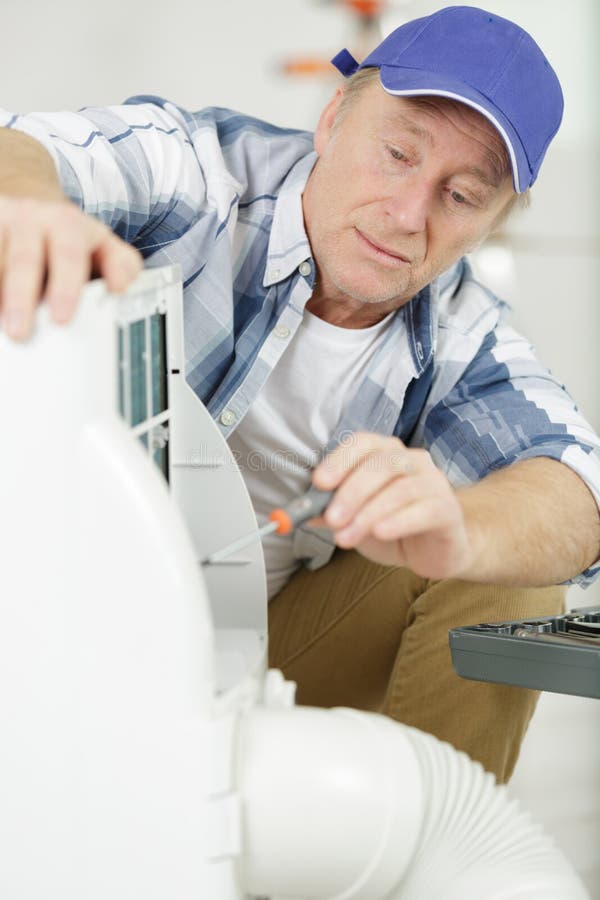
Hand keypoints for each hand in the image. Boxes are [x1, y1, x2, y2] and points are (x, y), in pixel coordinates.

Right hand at [0, 196, 142, 339]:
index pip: (68, 255)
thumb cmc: (72, 239)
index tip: (61, 319)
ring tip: (0, 325)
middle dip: (21, 297)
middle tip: (20, 332)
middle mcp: (31, 219)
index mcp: (67, 224)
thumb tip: (120, 287)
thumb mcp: (103, 245)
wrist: (32, 204)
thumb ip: (121, 266)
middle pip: (25, 259)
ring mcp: (3, 223)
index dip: (65, 288)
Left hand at [312, 432, 473, 578]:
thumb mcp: (356, 520)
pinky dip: (398, 521)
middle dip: (351, 492)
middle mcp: (413, 461)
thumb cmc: (394, 527)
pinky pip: (424, 510)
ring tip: (346, 538)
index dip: (339, 460)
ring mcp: (434, 482)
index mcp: (387, 454)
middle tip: (332, 520)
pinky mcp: (448, 509)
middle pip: (381, 464)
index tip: (319, 483)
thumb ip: (332, 512)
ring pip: (400, 489)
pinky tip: (380, 533)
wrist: (437, 551)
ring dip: (368, 514)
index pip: (363, 443)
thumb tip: (303, 513)